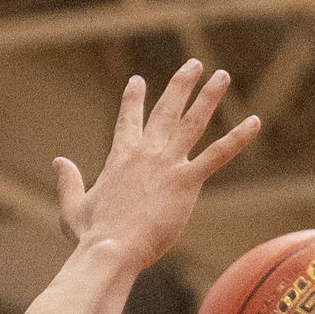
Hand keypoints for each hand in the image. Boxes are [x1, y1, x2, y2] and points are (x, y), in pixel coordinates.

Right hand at [55, 61, 261, 272]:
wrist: (110, 249)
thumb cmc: (91, 235)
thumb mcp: (73, 206)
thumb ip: (68, 181)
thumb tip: (59, 161)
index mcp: (120, 156)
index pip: (129, 119)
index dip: (134, 98)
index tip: (138, 80)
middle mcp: (146, 152)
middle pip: (167, 109)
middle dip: (181, 84)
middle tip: (194, 64)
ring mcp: (168, 164)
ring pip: (194, 122)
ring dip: (209, 97)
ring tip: (221, 75)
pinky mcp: (187, 182)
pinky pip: (218, 155)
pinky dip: (238, 138)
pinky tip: (255, 122)